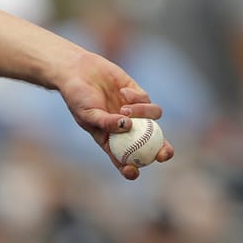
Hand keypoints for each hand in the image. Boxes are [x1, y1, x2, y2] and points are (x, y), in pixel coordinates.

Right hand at [55, 52, 173, 179]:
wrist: (79, 71)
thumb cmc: (77, 97)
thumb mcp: (87, 114)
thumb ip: (106, 123)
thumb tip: (128, 127)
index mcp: (111, 140)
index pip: (124, 160)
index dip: (131, 169)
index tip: (134, 171)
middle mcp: (127, 128)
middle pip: (151, 145)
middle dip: (162, 151)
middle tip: (165, 154)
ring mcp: (135, 112)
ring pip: (153, 119)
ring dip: (142, 114)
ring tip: (124, 107)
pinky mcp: (138, 95)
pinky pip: (147, 100)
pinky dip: (136, 98)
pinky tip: (121, 91)